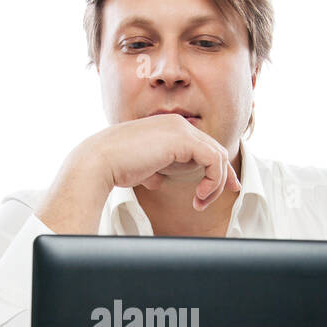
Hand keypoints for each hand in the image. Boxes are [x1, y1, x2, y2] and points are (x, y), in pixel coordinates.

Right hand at [84, 114, 241, 210]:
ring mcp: (182, 129)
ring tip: (200, 202)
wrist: (100, 161)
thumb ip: (153, 170)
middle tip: (226, 193)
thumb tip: (157, 181)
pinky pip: (212, 160)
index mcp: (169, 128)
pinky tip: (200, 195)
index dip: (216, 167)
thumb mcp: (140, 168)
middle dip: (224, 174)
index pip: (203, 146)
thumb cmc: (115, 166)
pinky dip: (212, 180)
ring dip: (215, 183)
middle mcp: (178, 124)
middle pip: (215, 149)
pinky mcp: (183, 140)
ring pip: (217, 156)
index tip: (222, 186)